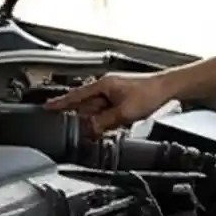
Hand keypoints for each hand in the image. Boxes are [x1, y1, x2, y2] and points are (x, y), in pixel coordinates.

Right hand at [44, 71, 174, 134]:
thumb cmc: (149, 94)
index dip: (60, 103)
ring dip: (101, 121)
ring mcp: (114, 92)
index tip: (47, 107)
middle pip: (88, 107)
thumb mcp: (123, 113)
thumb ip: (103, 122)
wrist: (168, 88)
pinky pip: (109, 111)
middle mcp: (106, 86)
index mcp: (102, 85)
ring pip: (99, 111)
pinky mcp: (122, 98)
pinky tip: (118, 124)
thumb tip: (89, 129)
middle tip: (86, 131)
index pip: (76, 96)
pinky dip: (110, 119)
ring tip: (110, 126)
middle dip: (87, 119)